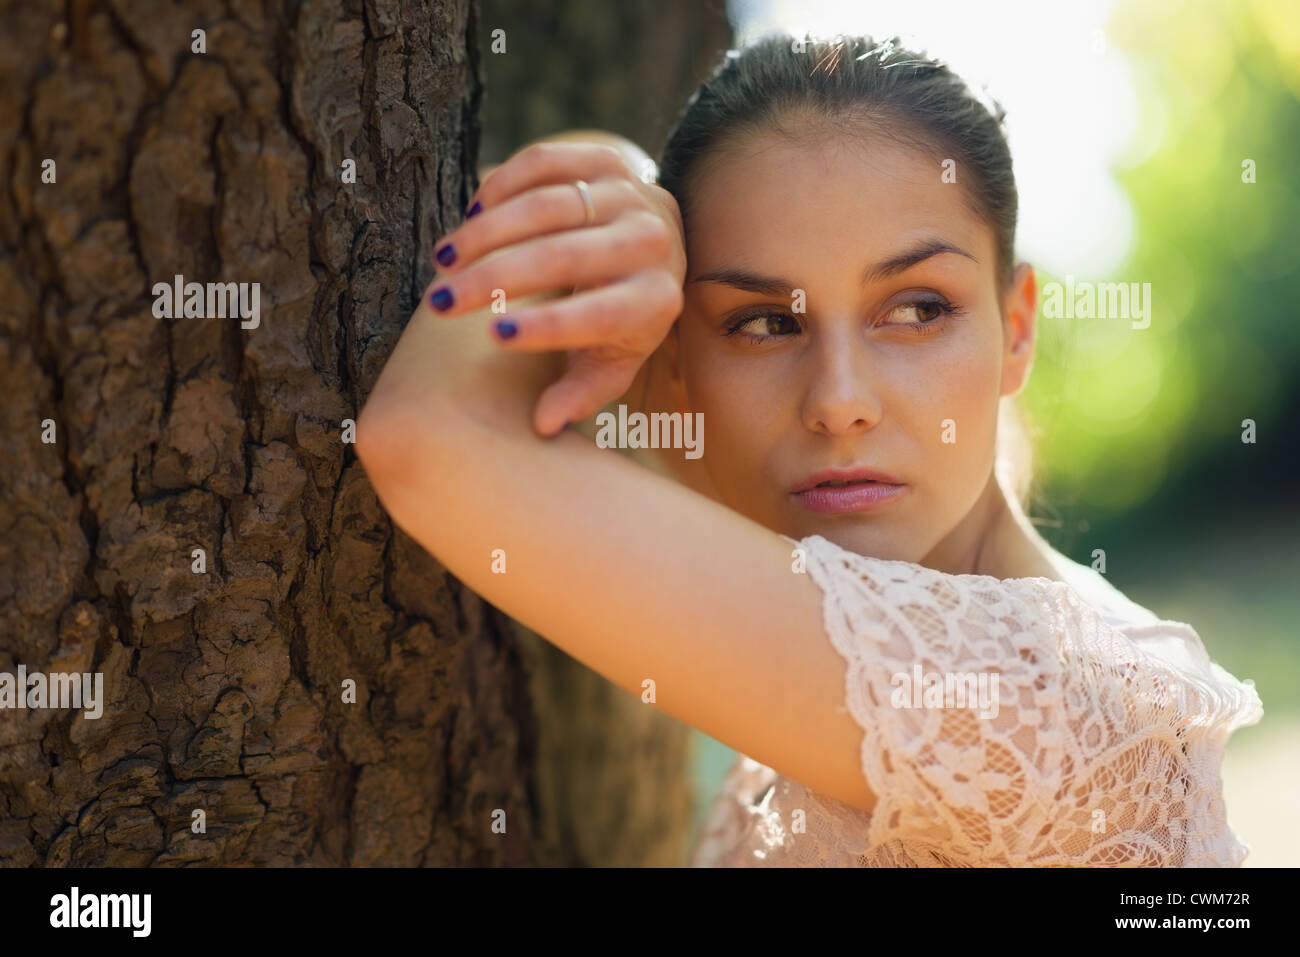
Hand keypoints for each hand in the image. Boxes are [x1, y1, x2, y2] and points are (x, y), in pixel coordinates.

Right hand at [425, 140, 685, 435]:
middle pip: (565, 258)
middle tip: (440, 305)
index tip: (494, 338)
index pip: (601, 315)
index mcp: (656, 301)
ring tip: (442, 261)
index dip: (548, 327)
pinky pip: (546, 164)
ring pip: (548, 206)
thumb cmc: (622, 318)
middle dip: (495, 281)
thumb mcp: (610, 362)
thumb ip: (580, 393)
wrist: (658, 245)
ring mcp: (630, 195)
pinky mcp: (608, 159)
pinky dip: (503, 185)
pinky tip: (472, 213)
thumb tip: (544, 426)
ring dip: (486, 234)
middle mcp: (652, 242)